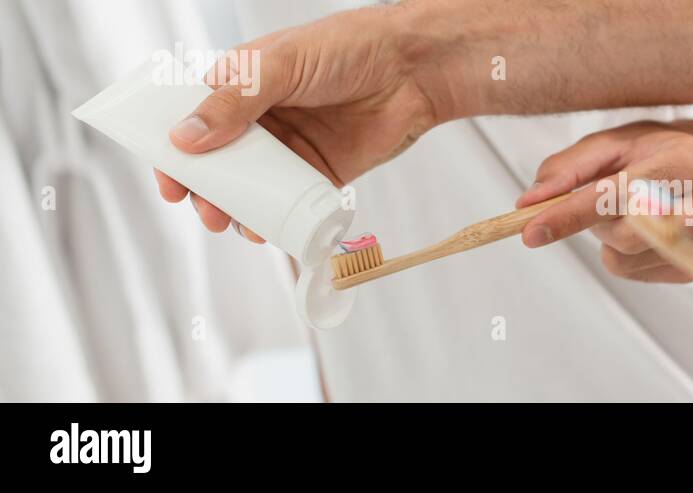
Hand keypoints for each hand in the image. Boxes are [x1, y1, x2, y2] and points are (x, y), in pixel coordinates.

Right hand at [155, 5, 447, 241]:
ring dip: (233, 208)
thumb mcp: (282, 65)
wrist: (414, 69)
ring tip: (228, 221)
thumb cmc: (348, 47)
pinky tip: (261, 228)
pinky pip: (287, 203)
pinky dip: (270, 219)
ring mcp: (289, 147)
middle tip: (201, 207)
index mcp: (241, 82)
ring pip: (249, 187)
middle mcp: (261, 118)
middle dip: (203, 188)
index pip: (192, 118)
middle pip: (216, 161)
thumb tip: (185, 138)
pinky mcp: (320, 172)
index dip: (173, 148)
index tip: (167, 177)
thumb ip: (236, 101)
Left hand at [516, 122, 692, 282]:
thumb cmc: (655, 153)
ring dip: (606, 237)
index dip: (571, 214)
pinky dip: (621, 252)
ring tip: (626, 209)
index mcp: (692, 161)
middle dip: (595, 222)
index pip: (621, 195)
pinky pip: (633, 272)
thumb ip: (569, 168)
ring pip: (624, 258)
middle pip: (624, 235)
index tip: (531, 231)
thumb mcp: (614, 143)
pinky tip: (640, 228)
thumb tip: (528, 203)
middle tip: (595, 200)